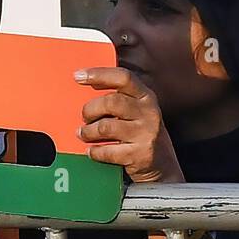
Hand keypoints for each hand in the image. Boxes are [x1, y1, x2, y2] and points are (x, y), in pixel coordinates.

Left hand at [77, 67, 183, 182]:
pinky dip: (94, 151)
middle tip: (84, 117)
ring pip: (105, 127)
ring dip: (88, 132)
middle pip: (111, 102)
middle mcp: (148, 112)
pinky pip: (107, 151)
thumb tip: (81, 87)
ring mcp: (147, 133)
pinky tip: (92, 151)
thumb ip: (114, 98)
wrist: (161, 164)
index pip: (123, 78)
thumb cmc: (137, 131)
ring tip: (84, 134)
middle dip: (90, 109)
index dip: (99, 74)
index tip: (77, 76)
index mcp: (145, 96)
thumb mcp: (133, 110)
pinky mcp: (141, 154)